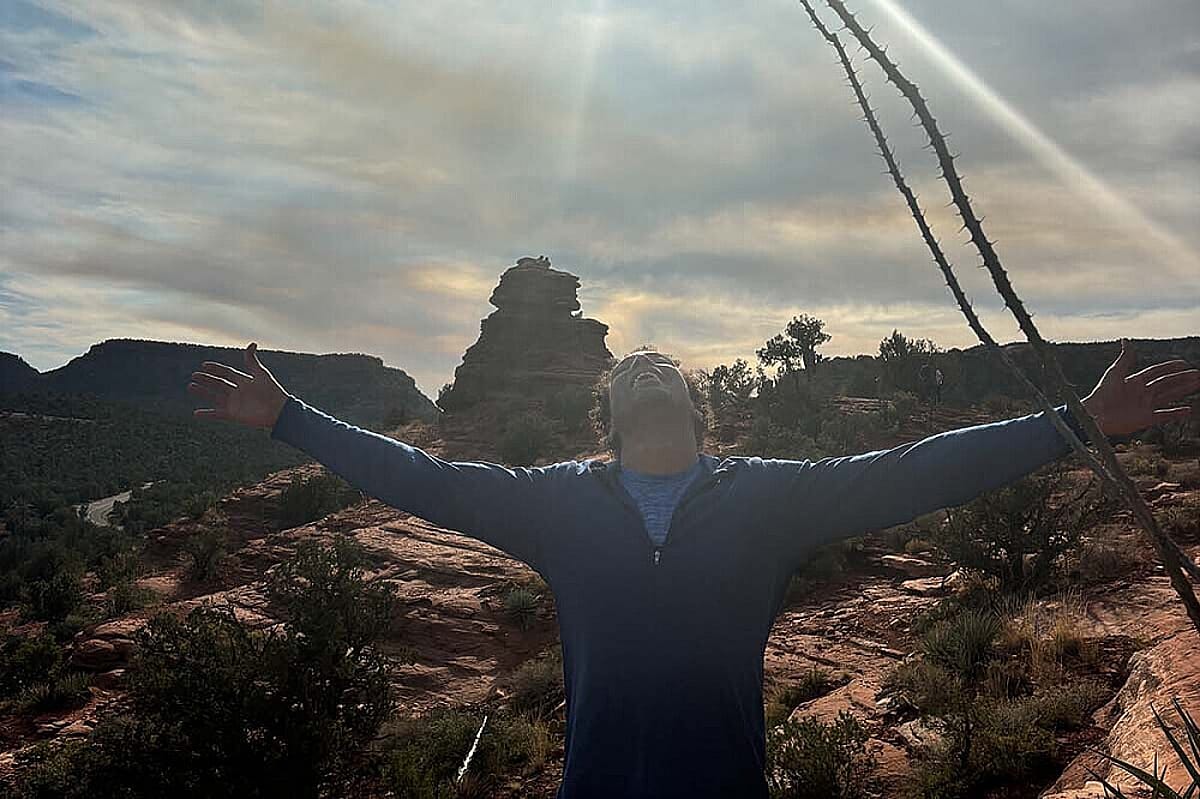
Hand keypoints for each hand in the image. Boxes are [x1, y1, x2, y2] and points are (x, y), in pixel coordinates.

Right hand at [188, 342, 290, 429]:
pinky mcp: (234, 415)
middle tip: (194, 376)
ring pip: (215, 397)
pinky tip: (196, 413)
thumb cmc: (272, 392)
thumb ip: (252, 361)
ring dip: (203, 392)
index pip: (227, 373)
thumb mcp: (261, 374)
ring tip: (191, 387)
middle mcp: (238, 392)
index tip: (204, 365)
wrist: (279, 411)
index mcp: (244, 381)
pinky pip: (218, 414)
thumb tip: (252, 343)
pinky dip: (207, 414)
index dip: (216, 369)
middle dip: (206, 380)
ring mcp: (235, 403)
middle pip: (219, 384)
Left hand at [1081, 339, 1199, 436]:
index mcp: (1134, 381)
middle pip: (1166, 384)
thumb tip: (1125, 340)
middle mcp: (1142, 393)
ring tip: (1197, 384)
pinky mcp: (1145, 419)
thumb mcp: (1114, 373)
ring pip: (1168, 396)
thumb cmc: (1102, 394)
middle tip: (1198, 374)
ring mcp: (1145, 406)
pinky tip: (1188, 409)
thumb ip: (1124, 358)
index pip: (1156, 372)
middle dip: (1182, 379)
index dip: (1170, 367)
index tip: (1184, 363)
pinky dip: (1176, 413)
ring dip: (1183, 391)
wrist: (1095, 416)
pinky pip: (1164, 415)